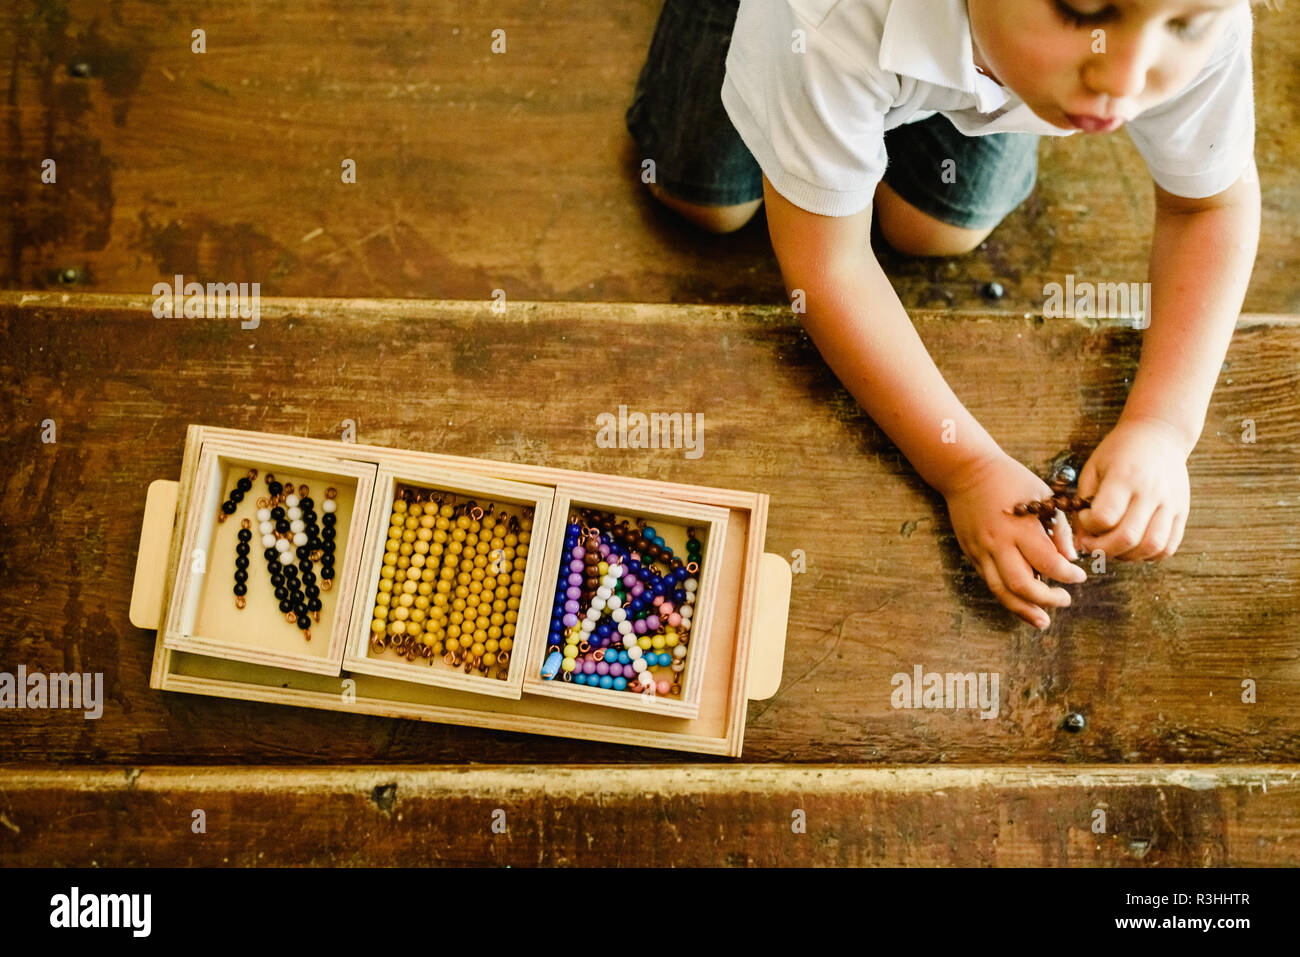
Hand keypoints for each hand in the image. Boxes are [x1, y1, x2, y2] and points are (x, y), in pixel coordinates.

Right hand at [943, 453, 1087, 628]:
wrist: (967, 471)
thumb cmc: (1010, 480)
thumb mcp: (1041, 496)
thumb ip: (1057, 528)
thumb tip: (1068, 558)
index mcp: (1020, 528)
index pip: (1049, 563)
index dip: (1068, 575)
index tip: (1079, 576)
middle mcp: (999, 543)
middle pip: (1022, 585)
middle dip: (1047, 600)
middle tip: (1065, 600)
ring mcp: (981, 550)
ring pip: (1001, 591)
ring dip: (1023, 610)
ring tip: (1042, 621)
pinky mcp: (971, 553)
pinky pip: (989, 581)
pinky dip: (1006, 595)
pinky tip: (1020, 602)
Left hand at [1075, 416, 1190, 559]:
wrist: (1159, 434)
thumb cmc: (1120, 451)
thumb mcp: (1095, 466)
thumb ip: (1085, 500)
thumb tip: (1081, 536)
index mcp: (1125, 477)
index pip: (1105, 517)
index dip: (1088, 525)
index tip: (1084, 517)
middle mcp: (1151, 492)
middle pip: (1128, 537)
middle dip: (1103, 549)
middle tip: (1091, 543)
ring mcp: (1171, 504)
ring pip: (1152, 547)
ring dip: (1127, 556)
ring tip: (1113, 547)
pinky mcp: (1183, 512)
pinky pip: (1169, 547)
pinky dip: (1149, 555)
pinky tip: (1133, 547)